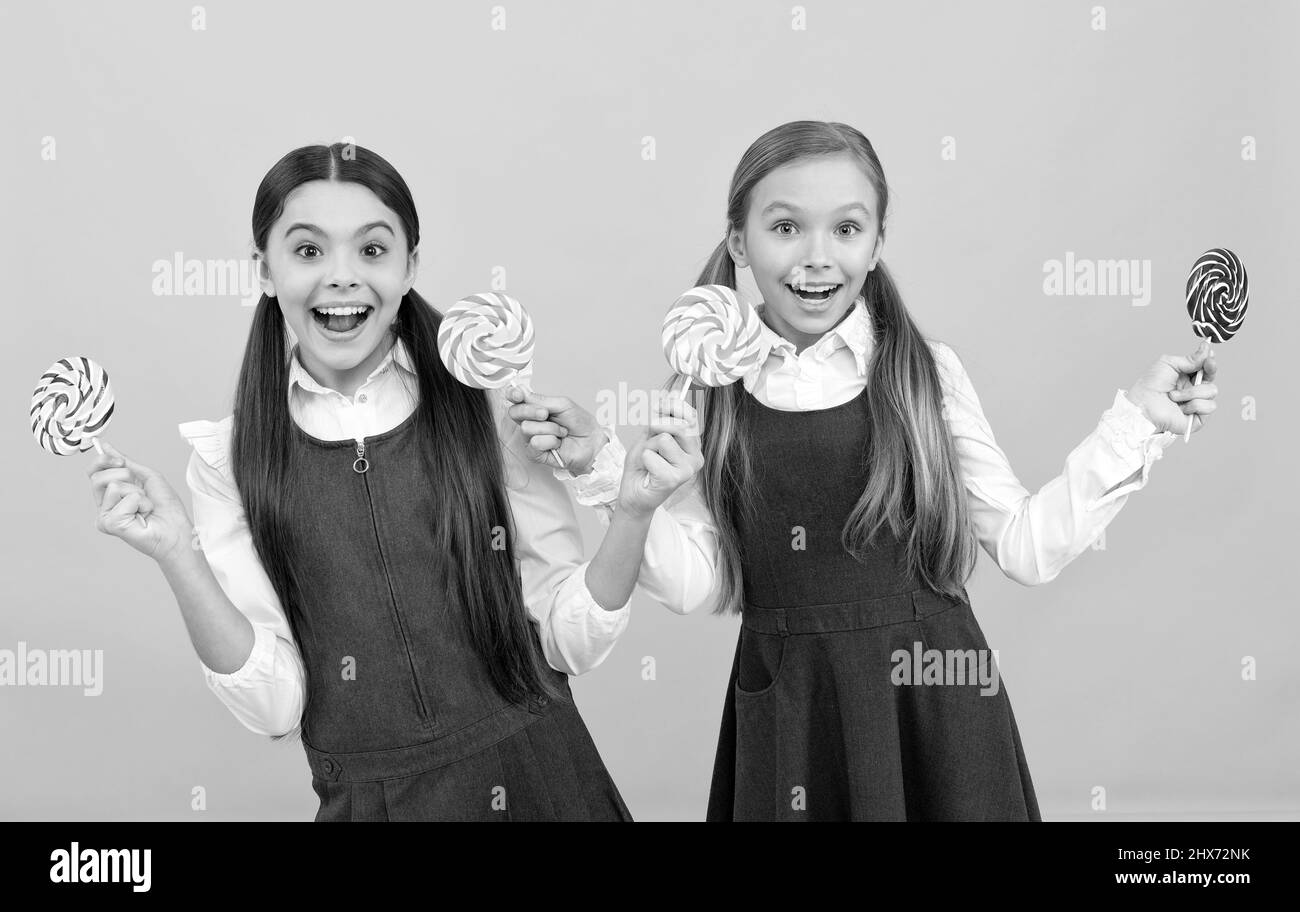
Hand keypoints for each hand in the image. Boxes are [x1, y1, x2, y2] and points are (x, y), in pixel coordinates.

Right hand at [88, 440, 193, 562]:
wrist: (176, 530)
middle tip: (140, 489)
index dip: (102, 461)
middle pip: (97, 477)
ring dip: (137, 492)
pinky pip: (123, 499)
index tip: (119, 460)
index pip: (93, 472)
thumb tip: (106, 446)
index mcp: (111, 493)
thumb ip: (126, 462)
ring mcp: (105, 516)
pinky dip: (140, 503)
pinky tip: (143, 515)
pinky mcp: (109, 524)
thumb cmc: (166, 508)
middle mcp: (105, 505)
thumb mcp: (147, 477)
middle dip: (125, 475)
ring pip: (113, 486)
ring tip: (145, 506)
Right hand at [505, 386, 606, 473]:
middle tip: (546, 414)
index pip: (516, 400)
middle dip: (531, 411)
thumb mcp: (563, 404)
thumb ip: (541, 399)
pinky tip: (558, 443)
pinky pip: (535, 443)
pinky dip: (551, 441)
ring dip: (550, 428)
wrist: (592, 442)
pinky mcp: (534, 453)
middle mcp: (530, 422)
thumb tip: (522, 391)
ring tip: (561, 432)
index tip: (518, 394)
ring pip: (527, 428)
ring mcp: (531, 438)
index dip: (513, 395)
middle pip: (515, 413)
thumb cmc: (580, 423)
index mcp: (535, 408)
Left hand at [617, 393, 702, 519]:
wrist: (633, 494)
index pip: (691, 415)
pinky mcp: (675, 479)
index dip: (672, 407)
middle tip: (647, 442)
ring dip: (648, 447)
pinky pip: (652, 455)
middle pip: (679, 425)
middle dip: (656, 426)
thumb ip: (662, 416)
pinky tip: (648, 472)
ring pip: (664, 438)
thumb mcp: (650, 434)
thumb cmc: (642, 466)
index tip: (657, 410)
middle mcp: (696, 456)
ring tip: (649, 461)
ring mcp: (688, 469)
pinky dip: (644, 460)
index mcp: (693, 444)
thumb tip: (672, 394)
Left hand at [1125, 340, 1218, 435]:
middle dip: (1211, 369)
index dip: (1210, 361)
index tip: (1210, 355)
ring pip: (1212, 391)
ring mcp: (1196, 402)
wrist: (1143, 408)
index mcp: (1185, 377)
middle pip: (1212, 377)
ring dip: (1191, 392)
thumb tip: (1206, 349)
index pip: (1204, 367)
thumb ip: (1189, 358)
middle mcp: (1192, 389)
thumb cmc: (1149, 387)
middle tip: (1208, 364)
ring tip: (1173, 396)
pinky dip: (1194, 405)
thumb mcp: (1168, 364)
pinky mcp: (1198, 417)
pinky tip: (1181, 408)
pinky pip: (1209, 406)